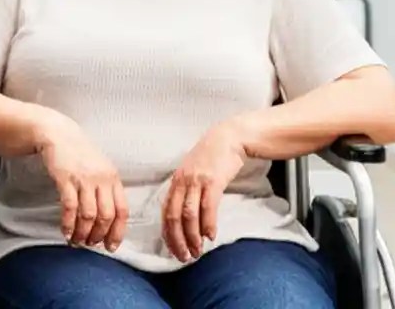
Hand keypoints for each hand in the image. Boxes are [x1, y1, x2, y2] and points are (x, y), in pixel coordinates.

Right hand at [36, 115, 128, 251]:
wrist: (59, 134)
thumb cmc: (80, 153)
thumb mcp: (101, 168)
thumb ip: (107, 190)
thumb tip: (109, 220)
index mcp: (114, 178)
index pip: (122, 210)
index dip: (118, 232)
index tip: (111, 246)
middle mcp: (102, 179)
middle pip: (106, 216)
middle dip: (98, 235)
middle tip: (90, 244)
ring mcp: (84, 179)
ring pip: (88, 215)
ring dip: (82, 233)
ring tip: (77, 241)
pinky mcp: (66, 179)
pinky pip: (70, 208)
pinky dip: (68, 224)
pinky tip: (66, 231)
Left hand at [163, 122, 246, 261]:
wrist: (229, 138)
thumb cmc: (212, 157)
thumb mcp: (192, 172)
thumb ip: (186, 191)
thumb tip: (185, 218)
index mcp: (175, 181)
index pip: (165, 213)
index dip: (168, 234)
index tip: (173, 249)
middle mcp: (182, 182)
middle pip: (173, 217)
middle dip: (178, 240)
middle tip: (184, 257)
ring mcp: (196, 181)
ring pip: (189, 215)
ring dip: (192, 237)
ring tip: (198, 251)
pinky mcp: (213, 181)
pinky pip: (208, 207)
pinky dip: (208, 224)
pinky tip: (210, 235)